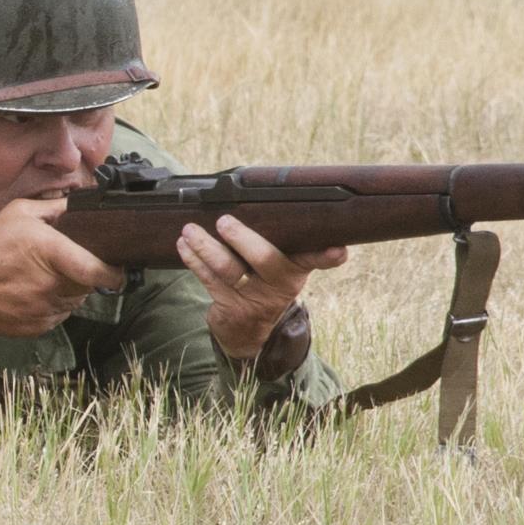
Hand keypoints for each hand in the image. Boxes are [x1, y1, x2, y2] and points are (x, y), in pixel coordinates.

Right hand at [0, 196, 127, 339]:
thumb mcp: (16, 214)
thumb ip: (54, 208)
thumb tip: (81, 205)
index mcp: (52, 253)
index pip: (97, 271)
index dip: (114, 273)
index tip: (117, 270)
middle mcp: (53, 284)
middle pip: (88, 284)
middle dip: (83, 273)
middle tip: (62, 262)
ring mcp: (47, 309)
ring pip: (75, 299)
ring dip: (68, 289)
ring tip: (41, 276)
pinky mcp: (40, 326)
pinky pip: (60, 314)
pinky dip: (53, 304)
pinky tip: (32, 292)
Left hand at [177, 215, 346, 362]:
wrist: (249, 328)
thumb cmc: (265, 278)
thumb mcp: (282, 263)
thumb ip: (283, 239)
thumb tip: (269, 195)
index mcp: (297, 269)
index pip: (315, 258)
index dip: (327, 256)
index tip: (339, 251)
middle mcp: (279, 285)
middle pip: (265, 260)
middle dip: (243, 238)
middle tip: (224, 221)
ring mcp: (254, 298)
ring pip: (228, 270)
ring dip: (205, 247)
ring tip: (189, 230)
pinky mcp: (229, 308)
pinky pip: (209, 280)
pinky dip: (193, 260)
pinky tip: (184, 245)